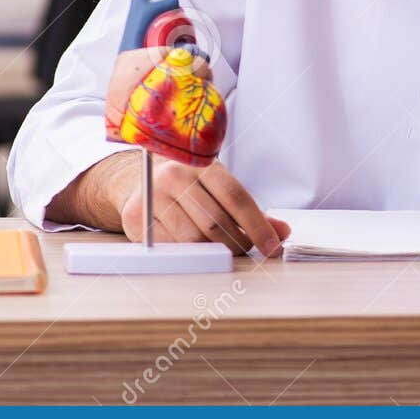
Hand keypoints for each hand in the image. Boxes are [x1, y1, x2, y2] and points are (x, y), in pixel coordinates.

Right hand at [114, 155, 291, 256]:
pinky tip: (195, 249)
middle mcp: (174, 175)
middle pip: (216, 223)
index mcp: (201, 163)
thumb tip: (282, 232)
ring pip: (194, 240)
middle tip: (246, 248)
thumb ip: (251, 212)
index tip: (273, 246)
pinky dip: (190, 255)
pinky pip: (173, 248)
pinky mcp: (136, 218)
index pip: (236, 197)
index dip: (257, 225)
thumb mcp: (220, 188)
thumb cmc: (191, 188)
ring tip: (221, 248)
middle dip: (238, 242)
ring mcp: (153, 196)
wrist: (142, 181)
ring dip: (214, 252)